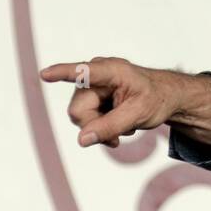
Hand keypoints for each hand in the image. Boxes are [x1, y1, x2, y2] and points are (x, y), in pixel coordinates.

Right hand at [39, 56, 210, 148]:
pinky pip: (84, 120)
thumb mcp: (139, 114)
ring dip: (99, 129)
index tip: (45, 74)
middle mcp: (96, 76)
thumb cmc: (156, 99)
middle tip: (118, 135)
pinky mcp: (91, 98)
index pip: (84, 72)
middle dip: (95, 126)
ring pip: (79, 118)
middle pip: (78, 110)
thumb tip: (82, 140)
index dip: (62, 73)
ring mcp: (91, 87)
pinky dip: (100, 128)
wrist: (165, 98)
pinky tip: (118, 127)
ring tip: (123, 129)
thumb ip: (110, 126)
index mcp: (112, 70)